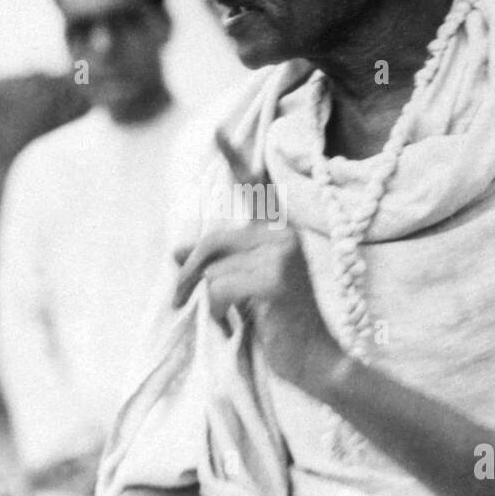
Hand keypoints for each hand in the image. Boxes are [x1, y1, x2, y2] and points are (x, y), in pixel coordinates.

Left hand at [172, 133, 343, 394]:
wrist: (319, 362)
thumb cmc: (284, 327)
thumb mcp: (246, 290)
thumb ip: (219, 266)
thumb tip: (176, 250)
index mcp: (282, 234)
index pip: (256, 191)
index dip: (236, 161)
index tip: (217, 134)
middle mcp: (284, 237)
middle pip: (214, 239)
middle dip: (188, 270)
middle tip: (175, 297)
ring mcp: (281, 256)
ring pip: (214, 268)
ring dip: (207, 300)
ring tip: (224, 319)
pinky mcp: (274, 281)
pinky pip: (219, 289)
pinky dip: (214, 311)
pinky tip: (230, 325)